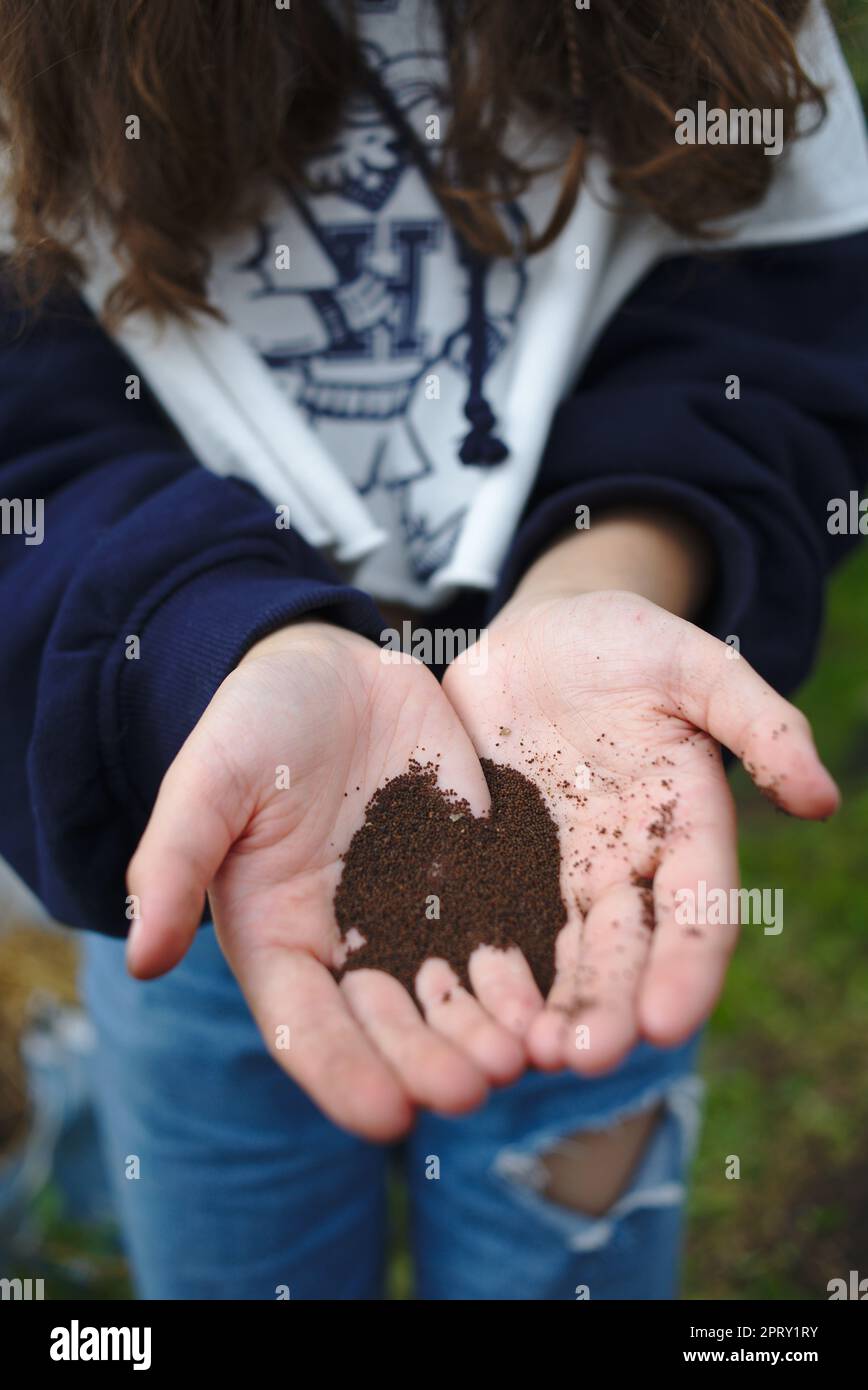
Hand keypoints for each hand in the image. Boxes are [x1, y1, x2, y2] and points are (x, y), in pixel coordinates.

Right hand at [126, 621, 526, 1140]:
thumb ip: (174, 863)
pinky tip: (554, 996)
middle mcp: (352, 947)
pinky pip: (505, 936)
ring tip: (520, 1058)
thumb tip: (141, 961)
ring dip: (486, 1033)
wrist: (331, 669)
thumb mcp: (208, 783)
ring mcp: (419, 916)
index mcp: (279, 940)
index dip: (342, 1072)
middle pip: (392, 1027)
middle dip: (430, 1061)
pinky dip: (527, 972)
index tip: (384, 1117)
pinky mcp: (476, 877)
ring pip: (455, 997)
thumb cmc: (253, 725)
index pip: (307, 1027)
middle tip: (472, 1090)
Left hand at [443, 588, 837, 1074]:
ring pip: (560, 949)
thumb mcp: (697, 665)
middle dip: (608, 1005)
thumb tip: (824, 799)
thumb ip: (759, 722)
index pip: (697, 905)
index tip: (665, 1021)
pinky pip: (493, 918)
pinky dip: (489, 966)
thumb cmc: (626, 642)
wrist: (538, 634)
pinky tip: (468, 1010)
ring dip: (550, 1006)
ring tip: (528, 1057)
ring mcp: (558, 864)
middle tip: (584, 1060)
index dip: (686, 965)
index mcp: (683, 820)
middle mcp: (624, 858)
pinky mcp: (496, 856)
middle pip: (624, 944)